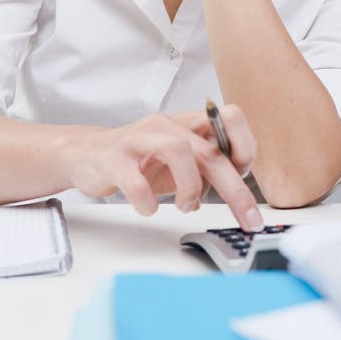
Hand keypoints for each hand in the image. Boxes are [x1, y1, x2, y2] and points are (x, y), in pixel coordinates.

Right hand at [62, 105, 263, 230]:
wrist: (89, 154)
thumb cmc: (142, 159)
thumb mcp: (182, 160)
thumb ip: (209, 168)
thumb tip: (242, 195)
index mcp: (189, 123)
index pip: (230, 121)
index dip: (245, 151)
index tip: (251, 189)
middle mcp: (168, 125)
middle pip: (210, 151)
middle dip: (234, 190)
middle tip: (247, 218)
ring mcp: (140, 138)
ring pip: (178, 150)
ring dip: (190, 187)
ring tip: (186, 206)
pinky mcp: (114, 157)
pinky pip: (135, 180)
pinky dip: (147, 201)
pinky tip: (149, 208)